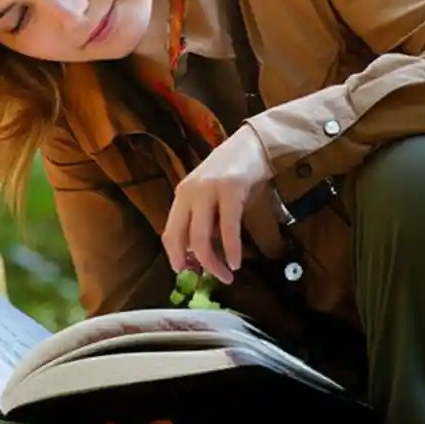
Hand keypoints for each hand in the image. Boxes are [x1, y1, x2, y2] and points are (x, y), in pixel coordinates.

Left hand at [163, 124, 273, 283]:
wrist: (254, 144)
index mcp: (182, 195)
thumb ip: (205, 220)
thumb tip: (201, 255)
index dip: (176, 258)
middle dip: (195, 265)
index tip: (189, 273)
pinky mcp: (230, 189)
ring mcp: (208, 190)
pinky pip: (227, 228)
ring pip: (201, 238)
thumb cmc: (235, 173)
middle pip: (181, 239)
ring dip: (213, 263)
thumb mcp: (211, 196)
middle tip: (210, 279)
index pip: (169, 233)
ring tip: (227, 275)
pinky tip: (236, 263)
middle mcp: (189, 192)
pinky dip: (231, 250)